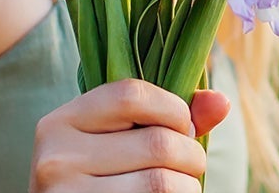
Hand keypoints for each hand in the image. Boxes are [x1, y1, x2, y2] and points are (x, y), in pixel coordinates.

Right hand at [29, 79, 232, 192]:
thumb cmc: (99, 179)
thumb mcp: (116, 141)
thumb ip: (165, 118)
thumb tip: (221, 102)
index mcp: (61, 122)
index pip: (131, 95)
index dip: (173, 109)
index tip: (183, 127)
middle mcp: (57, 157)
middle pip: (156, 142)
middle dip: (191, 155)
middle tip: (191, 165)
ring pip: (160, 182)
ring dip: (188, 185)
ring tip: (182, 185)